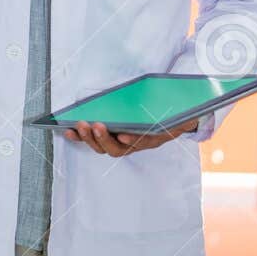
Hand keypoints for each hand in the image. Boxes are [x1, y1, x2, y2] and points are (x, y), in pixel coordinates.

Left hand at [64, 119, 198, 156]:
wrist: (174, 118)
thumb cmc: (172, 113)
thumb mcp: (179, 112)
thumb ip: (180, 113)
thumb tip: (187, 106)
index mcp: (153, 138)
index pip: (143, 142)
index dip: (133, 140)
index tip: (124, 135)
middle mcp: (135, 144)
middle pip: (117, 149)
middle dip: (104, 138)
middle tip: (95, 125)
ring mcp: (121, 142)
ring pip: (103, 147)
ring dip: (89, 138)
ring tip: (80, 125)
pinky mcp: (109, 138)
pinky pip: (93, 141)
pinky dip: (81, 137)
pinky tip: (69, 131)